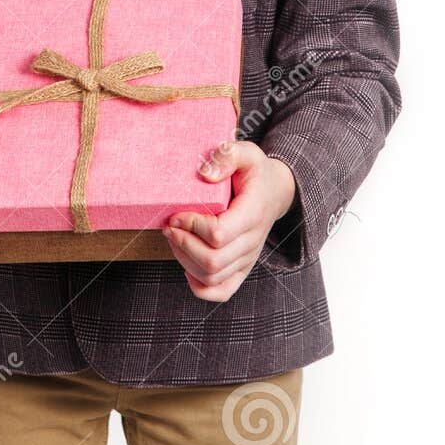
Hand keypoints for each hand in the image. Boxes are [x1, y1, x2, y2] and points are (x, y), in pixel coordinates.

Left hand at [162, 140, 296, 303]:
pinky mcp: (242, 268)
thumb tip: (205, 173)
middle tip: (169, 227)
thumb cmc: (255, 172)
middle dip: (182, 245)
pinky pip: (221, 291)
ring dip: (184, 261)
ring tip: (174, 239)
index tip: (176, 214)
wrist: (275, 192)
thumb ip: (227, 156)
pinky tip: (187, 265)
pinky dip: (199, 285)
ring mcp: (248, 258)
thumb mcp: (246, 153)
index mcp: (253, 214)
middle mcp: (252, 242)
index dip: (191, 226)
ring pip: (212, 277)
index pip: (218, 234)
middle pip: (212, 261)